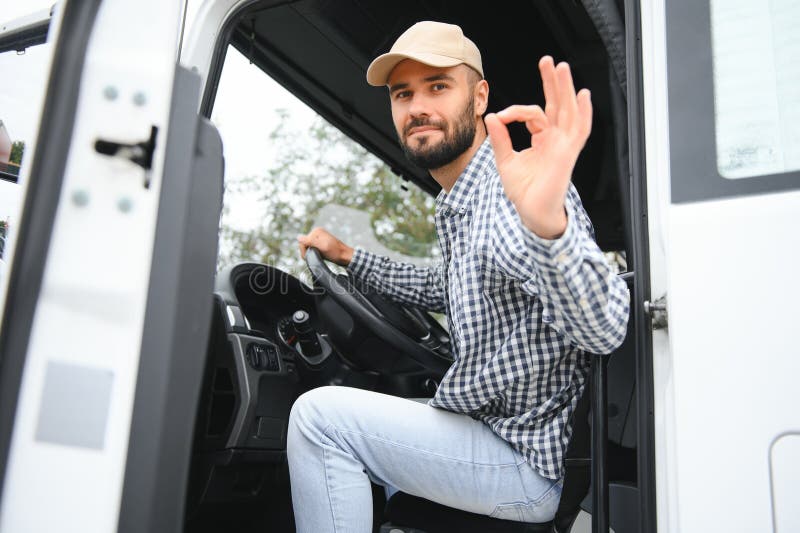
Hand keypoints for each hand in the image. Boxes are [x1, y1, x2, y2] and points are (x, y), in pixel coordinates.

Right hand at [297, 227, 353, 265]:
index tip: (311, 256)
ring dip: (311, 253)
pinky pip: (312, 248)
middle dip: (307, 252)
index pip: (302, 241)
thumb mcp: (322, 247)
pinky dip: (313, 253)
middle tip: (316, 257)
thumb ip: (310, 242)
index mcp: (317, 231)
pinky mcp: (320, 243)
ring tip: (319, 256)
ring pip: (307, 247)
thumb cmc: (335, 253)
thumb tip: (298, 237)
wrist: (345, 256)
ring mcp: (319, 238)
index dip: (304, 251)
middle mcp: (317, 233)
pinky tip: (320, 256)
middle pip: (304, 244)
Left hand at [484, 56, 591, 238]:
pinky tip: (584, 95)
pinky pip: (580, 130)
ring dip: (566, 89)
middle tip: (548, 60)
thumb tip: (492, 116)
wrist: (530, 212)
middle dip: (553, 82)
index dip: (516, 110)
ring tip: (563, 68)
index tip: (501, 116)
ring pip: (568, 111)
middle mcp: (555, 139)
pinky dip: (584, 113)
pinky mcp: (567, 154)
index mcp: (542, 140)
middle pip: (557, 104)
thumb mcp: (506, 160)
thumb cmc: (523, 191)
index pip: (533, 114)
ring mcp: (563, 145)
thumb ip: (500, 138)